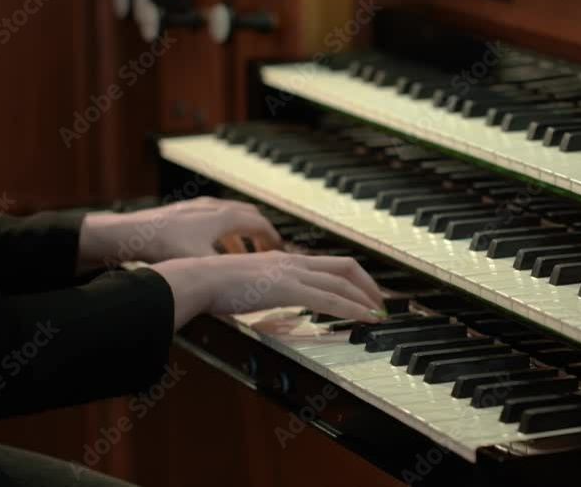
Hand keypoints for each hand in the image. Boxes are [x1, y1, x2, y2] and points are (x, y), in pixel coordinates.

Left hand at [79, 197, 282, 269]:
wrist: (129, 232)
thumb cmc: (163, 245)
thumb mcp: (202, 263)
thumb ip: (227, 272)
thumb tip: (248, 289)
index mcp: (224, 218)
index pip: (261, 225)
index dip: (274, 239)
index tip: (282, 252)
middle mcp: (215, 208)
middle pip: (250, 216)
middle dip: (261, 234)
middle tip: (268, 251)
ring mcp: (199, 208)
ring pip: (231, 216)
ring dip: (241, 234)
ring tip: (243, 252)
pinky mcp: (184, 211)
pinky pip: (214, 218)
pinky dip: (223, 232)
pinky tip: (214, 248)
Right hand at [149, 251, 386, 328]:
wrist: (198, 278)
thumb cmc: (213, 284)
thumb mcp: (247, 283)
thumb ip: (263, 288)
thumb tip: (267, 298)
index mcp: (285, 261)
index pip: (330, 264)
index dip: (354, 277)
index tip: (366, 293)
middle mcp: (293, 262)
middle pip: (346, 266)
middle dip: (370, 285)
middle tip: (382, 304)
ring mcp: (292, 273)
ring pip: (342, 282)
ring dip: (366, 299)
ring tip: (381, 314)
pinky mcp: (288, 288)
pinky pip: (329, 299)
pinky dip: (352, 308)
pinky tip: (365, 318)